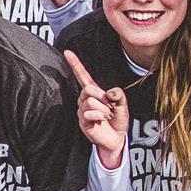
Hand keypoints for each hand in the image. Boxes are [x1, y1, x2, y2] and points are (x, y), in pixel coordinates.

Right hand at [62, 49, 127, 168]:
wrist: (115, 138)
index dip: (75, 64)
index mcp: (95, 92)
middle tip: (110, 107)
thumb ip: (119, 95)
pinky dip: (99, 117)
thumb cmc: (117, 120)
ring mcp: (82, 110)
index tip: (67, 52)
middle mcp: (85, 99)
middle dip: (102, 97)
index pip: (83, 76)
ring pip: (90, 102)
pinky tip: (101, 121)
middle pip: (88, 89)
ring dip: (103, 110)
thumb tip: (110, 92)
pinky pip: (89, 113)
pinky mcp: (82, 120)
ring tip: (107, 116)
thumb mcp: (123, 105)